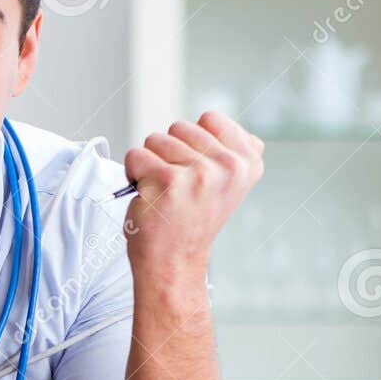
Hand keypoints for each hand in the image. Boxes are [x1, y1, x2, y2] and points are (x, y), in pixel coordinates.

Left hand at [122, 111, 263, 278]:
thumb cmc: (190, 219)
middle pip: (179, 127)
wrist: (174, 261)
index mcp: (247, 162)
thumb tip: (211, 120)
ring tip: (162, 192)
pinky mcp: (167, 181)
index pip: (211, 118)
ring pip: (155, 140)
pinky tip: (148, 196)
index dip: (192, 141)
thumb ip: (227, 149)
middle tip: (176, 186)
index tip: (195, 170)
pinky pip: (135, 156)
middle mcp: (228, 166)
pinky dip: (133, 174)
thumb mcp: (226, 181)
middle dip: (168, 152)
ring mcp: (199, 172)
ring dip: (150, 164)